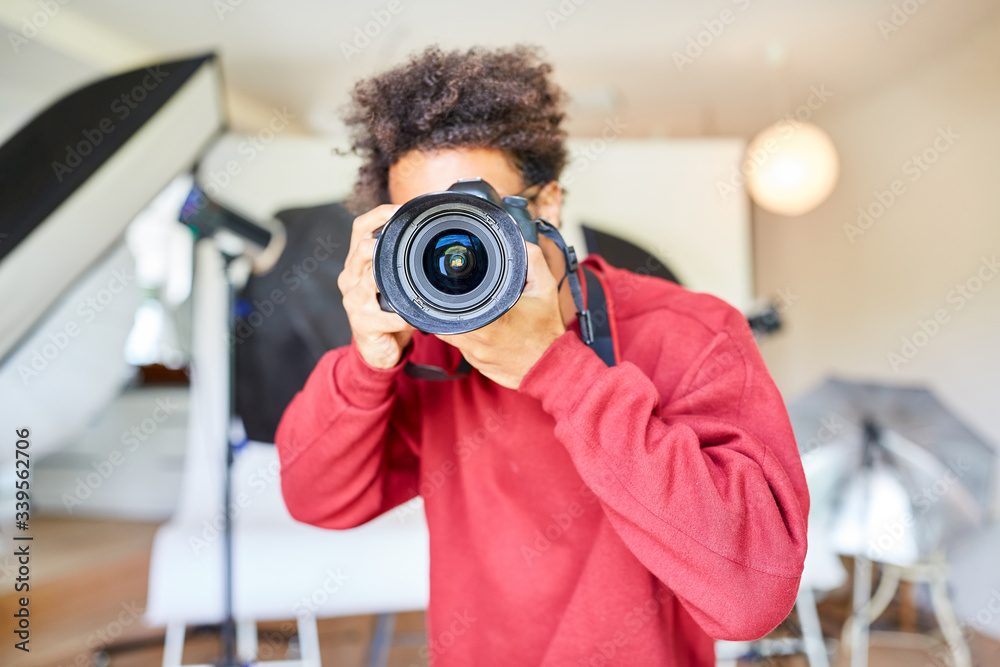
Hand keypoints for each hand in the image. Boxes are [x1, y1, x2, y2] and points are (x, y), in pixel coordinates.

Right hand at [337, 204, 415, 368]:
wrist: (377, 349)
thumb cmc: (388, 311)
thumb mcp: (392, 282)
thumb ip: (400, 262)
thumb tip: (432, 235)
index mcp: (357, 263)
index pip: (358, 227)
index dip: (379, 214)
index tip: (402, 209)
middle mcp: (350, 278)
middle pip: (361, 249)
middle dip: (382, 242)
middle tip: (405, 240)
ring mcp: (353, 301)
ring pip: (368, 280)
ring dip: (390, 278)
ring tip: (407, 279)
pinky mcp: (363, 323)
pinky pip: (385, 316)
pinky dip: (403, 316)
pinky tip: (415, 317)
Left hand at [436, 241, 566, 388]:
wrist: (554, 368)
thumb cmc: (548, 330)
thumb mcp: (545, 288)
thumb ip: (532, 259)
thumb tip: (517, 241)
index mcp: (489, 322)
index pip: (449, 308)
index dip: (447, 296)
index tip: (453, 288)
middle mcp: (478, 342)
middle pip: (445, 321)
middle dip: (450, 309)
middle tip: (462, 298)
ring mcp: (476, 358)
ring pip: (452, 337)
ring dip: (458, 324)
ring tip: (472, 312)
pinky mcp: (478, 366)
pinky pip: (464, 349)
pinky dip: (469, 338)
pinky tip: (483, 330)